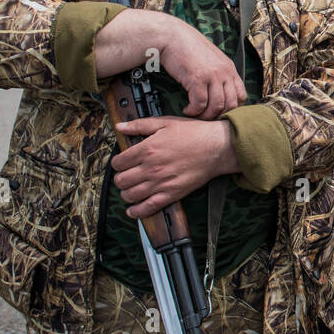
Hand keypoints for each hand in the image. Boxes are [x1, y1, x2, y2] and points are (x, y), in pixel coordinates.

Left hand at [111, 116, 239, 216]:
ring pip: (130, 195)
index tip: (121, 162)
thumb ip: (140, 125)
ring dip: (126, 193)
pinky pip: (148, 208)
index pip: (118, 162)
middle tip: (125, 175)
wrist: (217, 147)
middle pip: (121, 180)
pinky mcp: (172, 194)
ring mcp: (161, 183)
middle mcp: (151, 168)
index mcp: (147, 149)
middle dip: (120, 178)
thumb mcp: (165, 122)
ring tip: (130, 189)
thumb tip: (120, 126)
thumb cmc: (194, 133)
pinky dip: (137, 211)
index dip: (117, 162)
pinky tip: (133, 210)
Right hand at [159, 21, 245, 119]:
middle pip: (231, 104)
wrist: (171, 36)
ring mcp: (212, 75)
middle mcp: (224, 72)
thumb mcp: (211, 58)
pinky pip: (200, 104)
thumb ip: (219, 73)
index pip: (241, 95)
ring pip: (216, 106)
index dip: (232, 108)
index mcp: (229, 68)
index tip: (220, 113)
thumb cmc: (187, 47)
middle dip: (219, 115)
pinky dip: (193, 111)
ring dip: (205, 115)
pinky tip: (187, 110)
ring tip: (196, 114)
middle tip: (207, 118)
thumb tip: (220, 92)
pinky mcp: (197, 79)